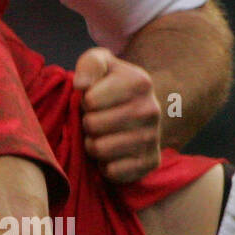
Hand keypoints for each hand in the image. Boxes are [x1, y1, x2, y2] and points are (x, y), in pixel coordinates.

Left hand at [73, 47, 161, 183]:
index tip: (94, 100)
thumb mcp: (100, 63)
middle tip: (96, 120)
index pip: (90, 100)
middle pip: (92, 125)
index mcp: (140, 82)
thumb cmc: (110, 85)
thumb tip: (81, 84)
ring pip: (99, 149)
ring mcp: (153, 138)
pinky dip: (105, 165)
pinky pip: (113, 171)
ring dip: (93, 144)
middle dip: (87, 123)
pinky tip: (112, 153)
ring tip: (102, 135)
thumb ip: (89, 64)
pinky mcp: (151, 163)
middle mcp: (151, 110)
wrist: (139, 109)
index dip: (85, 101)